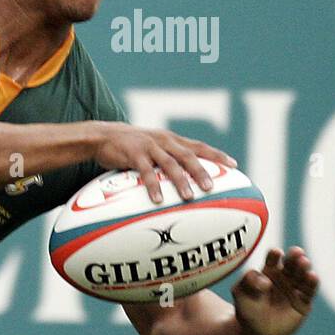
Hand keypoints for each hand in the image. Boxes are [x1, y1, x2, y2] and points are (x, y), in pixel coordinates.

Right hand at [92, 122, 236, 202]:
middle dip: (202, 171)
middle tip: (211, 187)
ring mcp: (149, 146)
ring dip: (181, 180)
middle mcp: (164, 140)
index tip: (233, 166)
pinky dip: (153, 186)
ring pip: (170, 163)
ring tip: (189, 196)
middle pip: (189, 155)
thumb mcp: (151, 148)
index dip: (216, 155)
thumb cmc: (128, 147)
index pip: (199, 146)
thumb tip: (181, 181)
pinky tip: (158, 199)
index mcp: (171, 139)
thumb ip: (165, 159)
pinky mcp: (134, 154)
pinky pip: (146, 172)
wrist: (101, 136)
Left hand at [232, 247, 318, 334]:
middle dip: (294, 257)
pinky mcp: (303, 302)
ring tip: (304, 262)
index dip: (275, 255)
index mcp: (268, 272)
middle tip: (296, 252)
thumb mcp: (240, 293)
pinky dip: (312, 282)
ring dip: (304, 268)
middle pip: (291, 265)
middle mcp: (284, 278)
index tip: (276, 253)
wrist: (255, 332)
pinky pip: (309, 291)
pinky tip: (312, 276)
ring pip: (302, 275)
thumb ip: (247, 281)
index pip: (273, 260)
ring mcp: (294, 289)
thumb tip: (264, 279)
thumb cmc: (246, 309)